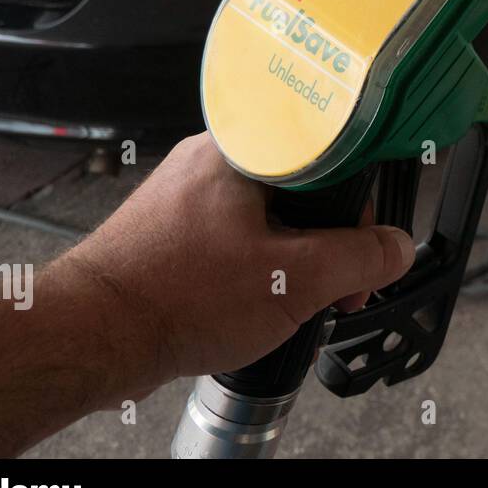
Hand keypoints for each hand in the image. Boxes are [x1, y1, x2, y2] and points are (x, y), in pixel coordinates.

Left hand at [49, 133, 414, 400]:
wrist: (92, 337)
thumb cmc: (175, 299)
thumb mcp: (295, 281)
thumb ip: (360, 259)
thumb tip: (395, 248)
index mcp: (244, 150)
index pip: (331, 156)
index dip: (359, 210)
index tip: (365, 249)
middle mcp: (212, 160)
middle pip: (302, 189)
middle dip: (327, 246)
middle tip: (334, 290)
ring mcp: (187, 194)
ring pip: (269, 217)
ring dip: (293, 262)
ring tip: (291, 304)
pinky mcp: (172, 229)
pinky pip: (235, 237)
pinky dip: (257, 269)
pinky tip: (256, 304)